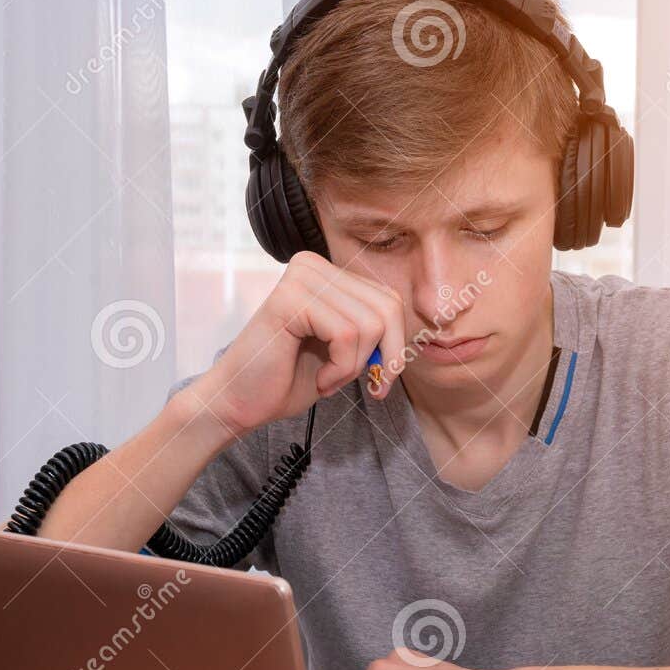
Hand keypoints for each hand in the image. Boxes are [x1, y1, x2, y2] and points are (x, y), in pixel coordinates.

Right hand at [188, 250, 407, 438]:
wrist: (240, 404)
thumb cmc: (291, 379)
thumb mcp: (348, 349)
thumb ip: (377, 329)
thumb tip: (429, 323)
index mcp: (326, 272)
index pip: (391, 299)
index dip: (394, 345)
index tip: (377, 377)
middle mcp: (312, 265)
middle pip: (389, 307)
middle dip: (383, 356)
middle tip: (360, 384)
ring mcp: (299, 278)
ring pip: (371, 324)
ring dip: (355, 366)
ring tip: (328, 378)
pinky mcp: (289, 298)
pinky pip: (348, 335)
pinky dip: (341, 370)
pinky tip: (319, 380)